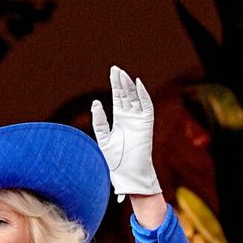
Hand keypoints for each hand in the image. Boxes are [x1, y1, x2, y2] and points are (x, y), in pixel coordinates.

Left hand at [90, 65, 160, 200]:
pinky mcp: (146, 124)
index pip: (118, 98)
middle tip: (115, 68)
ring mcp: (139, 121)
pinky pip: (147, 106)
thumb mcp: (103, 138)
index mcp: (120, 120)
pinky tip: (137, 83)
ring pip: (135, 98)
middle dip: (121, 82)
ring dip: (129, 85)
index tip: (112, 73)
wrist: (128, 174)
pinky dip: (143, 95)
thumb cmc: (115, 161)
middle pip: (126, 95)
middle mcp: (130, 118)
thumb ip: (99, 121)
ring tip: (122, 73)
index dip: (115, 85)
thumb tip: (96, 103)